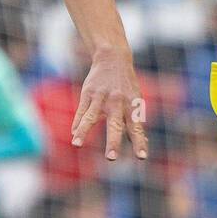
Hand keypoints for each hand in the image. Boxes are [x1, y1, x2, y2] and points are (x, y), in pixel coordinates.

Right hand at [72, 46, 147, 161]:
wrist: (114, 59)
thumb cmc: (127, 86)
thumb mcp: (135, 100)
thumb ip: (135, 121)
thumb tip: (143, 142)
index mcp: (132, 106)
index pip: (137, 128)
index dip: (140, 142)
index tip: (142, 157)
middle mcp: (118, 103)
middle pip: (115, 125)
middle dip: (113, 141)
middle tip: (111, 158)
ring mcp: (102, 98)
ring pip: (91, 117)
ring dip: (84, 132)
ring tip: (77, 144)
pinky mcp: (88, 93)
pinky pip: (81, 110)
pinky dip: (77, 123)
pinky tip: (74, 135)